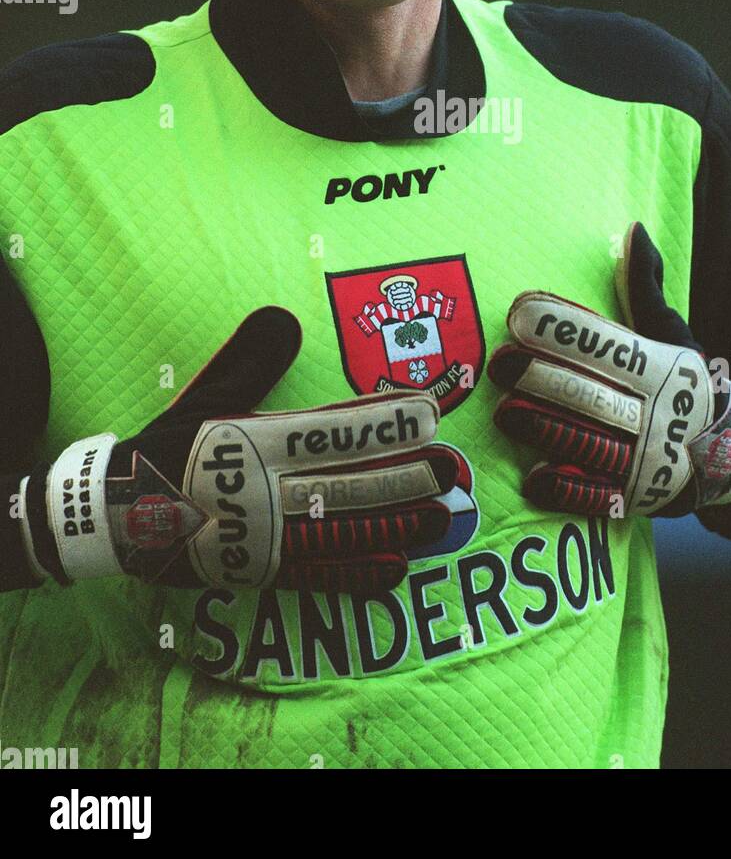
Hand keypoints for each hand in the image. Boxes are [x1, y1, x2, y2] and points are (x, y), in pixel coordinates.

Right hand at [24, 307, 458, 593]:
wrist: (116, 516)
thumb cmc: (170, 446)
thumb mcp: (207, 393)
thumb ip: (251, 356)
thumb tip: (285, 316)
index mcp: (249, 443)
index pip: (327, 432)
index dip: (380, 423)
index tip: (427, 413)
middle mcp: (259, 493)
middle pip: (343, 486)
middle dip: (402, 478)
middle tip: (450, 468)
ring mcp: (260, 538)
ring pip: (338, 534)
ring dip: (393, 527)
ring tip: (440, 519)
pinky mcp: (257, 573)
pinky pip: (314, 579)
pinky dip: (355, 575)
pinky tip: (396, 570)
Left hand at [487, 223, 730, 518]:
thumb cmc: (686, 380)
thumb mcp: (673, 331)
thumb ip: (645, 284)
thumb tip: (633, 229)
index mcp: (663, 367)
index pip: (607, 344)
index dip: (563, 328)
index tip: (520, 313)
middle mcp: (657, 412)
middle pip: (593, 394)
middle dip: (541, 378)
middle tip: (498, 364)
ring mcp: (647, 459)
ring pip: (590, 443)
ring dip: (545, 428)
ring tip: (502, 413)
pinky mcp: (636, 496)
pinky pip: (599, 496)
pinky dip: (566, 490)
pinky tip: (532, 479)